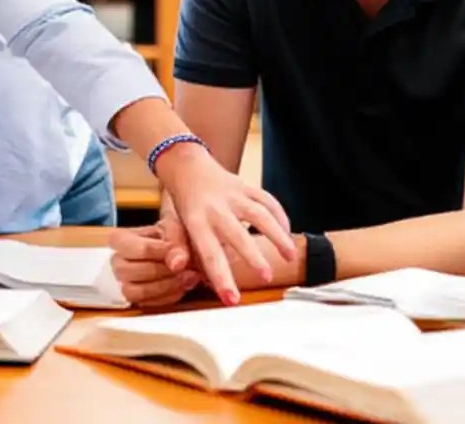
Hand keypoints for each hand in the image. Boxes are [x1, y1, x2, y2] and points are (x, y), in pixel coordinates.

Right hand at [109, 218, 201, 306]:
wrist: (178, 250)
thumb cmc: (171, 235)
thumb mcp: (175, 228)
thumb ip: (176, 242)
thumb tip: (177, 263)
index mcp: (121, 239)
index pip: (134, 249)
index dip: (157, 251)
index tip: (175, 251)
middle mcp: (117, 262)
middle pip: (130, 272)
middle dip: (161, 271)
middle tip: (183, 267)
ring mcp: (125, 282)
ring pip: (137, 291)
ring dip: (165, 286)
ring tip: (186, 278)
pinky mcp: (137, 298)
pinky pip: (148, 304)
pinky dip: (168, 296)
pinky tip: (181, 286)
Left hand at [159, 146, 294, 305]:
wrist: (187, 167)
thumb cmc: (184, 204)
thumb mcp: (174, 225)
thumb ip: (179, 247)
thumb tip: (176, 268)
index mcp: (196, 222)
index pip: (209, 254)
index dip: (221, 277)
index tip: (232, 299)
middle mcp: (216, 209)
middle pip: (237, 234)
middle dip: (253, 257)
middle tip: (266, 277)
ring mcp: (233, 196)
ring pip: (260, 214)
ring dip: (277, 236)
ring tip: (290, 256)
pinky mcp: (246, 186)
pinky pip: (268, 201)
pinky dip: (280, 217)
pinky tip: (287, 233)